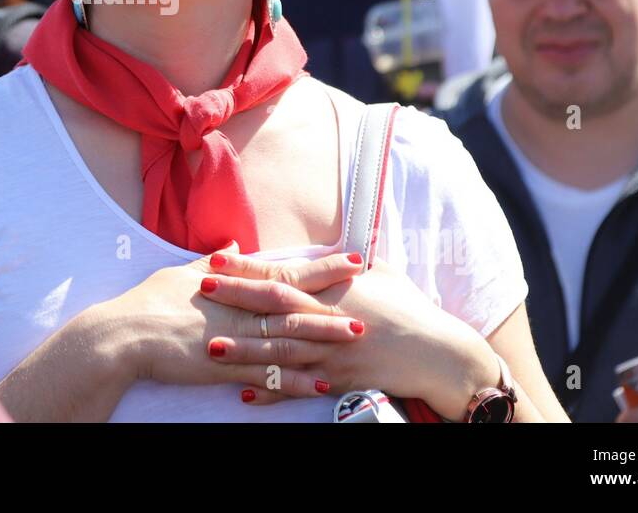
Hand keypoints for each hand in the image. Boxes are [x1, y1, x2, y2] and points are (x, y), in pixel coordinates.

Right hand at [100, 245, 366, 400]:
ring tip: (352, 343)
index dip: (320, 268)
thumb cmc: (148, 301)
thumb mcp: (181, 271)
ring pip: (286, 340)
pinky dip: (294, 380)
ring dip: (321, 342)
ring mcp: (232, 337)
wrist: (122, 334)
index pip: (283, 272)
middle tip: (366, 308)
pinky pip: (267, 375)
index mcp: (230, 281)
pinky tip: (318, 384)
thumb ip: (213, 260)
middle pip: (293, 306)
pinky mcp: (223, 366)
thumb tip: (234, 244)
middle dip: (332, 306)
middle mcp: (236, 307)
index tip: (351, 260)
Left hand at [203, 254, 498, 416]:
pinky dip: (273, 391)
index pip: (283, 275)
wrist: (437, 352)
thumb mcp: (380, 273)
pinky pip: (299, 387)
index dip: (249, 268)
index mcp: (334, 290)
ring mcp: (332, 353)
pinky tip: (246, 392)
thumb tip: (332, 245)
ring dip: (243, 351)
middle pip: (273, 310)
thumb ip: (346, 264)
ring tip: (210, 348)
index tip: (219, 258)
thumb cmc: (409, 307)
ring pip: (280, 351)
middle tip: (200, 292)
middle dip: (235, 301)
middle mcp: (328, 321)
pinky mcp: (339, 380)